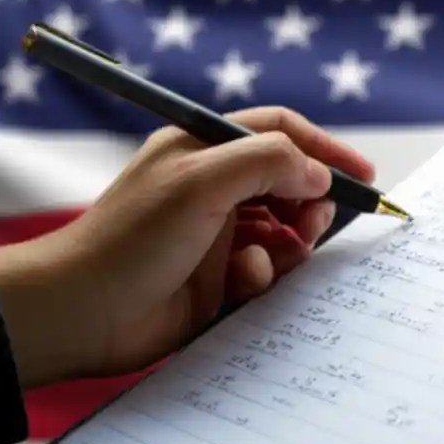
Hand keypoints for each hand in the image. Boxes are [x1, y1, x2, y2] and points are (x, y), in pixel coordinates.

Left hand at [0, 107, 374, 388]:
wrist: (82, 312)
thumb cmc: (133, 240)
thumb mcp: (202, 182)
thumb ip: (268, 163)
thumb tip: (317, 174)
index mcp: (201, 150)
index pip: (277, 131)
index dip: (322, 148)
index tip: (362, 174)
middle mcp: (210, 188)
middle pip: (286, 181)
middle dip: (311, 199)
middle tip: (319, 219)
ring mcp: (213, 235)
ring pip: (281, 229)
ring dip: (292, 239)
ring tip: (289, 250)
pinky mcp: (214, 279)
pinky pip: (263, 269)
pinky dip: (263, 272)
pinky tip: (243, 280)